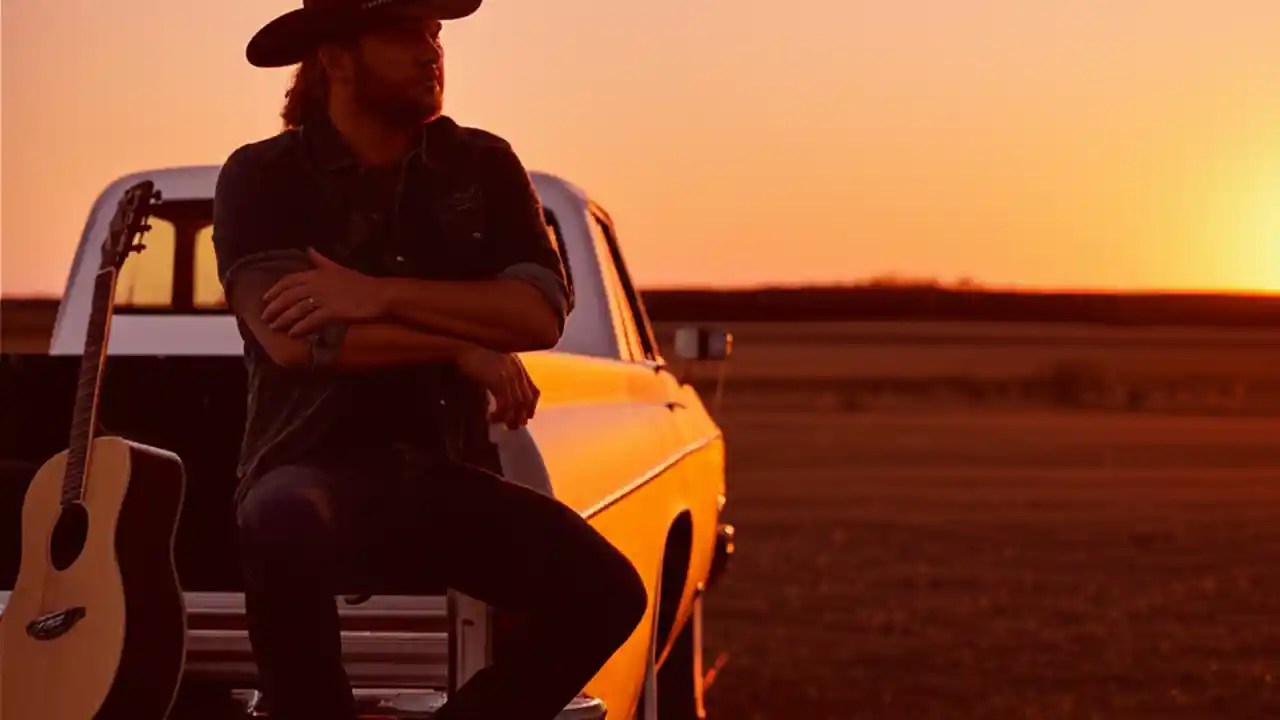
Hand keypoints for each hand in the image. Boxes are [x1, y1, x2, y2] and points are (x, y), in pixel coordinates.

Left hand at [262, 248, 386, 336]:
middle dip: (274, 307)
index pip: (288, 281)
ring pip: (297, 310)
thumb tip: (309, 249)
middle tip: (265, 318)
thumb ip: (320, 260)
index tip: (265, 299)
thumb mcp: (337, 267)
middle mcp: (316, 284)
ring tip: (275, 328)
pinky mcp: (332, 312)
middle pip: (288, 296)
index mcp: (316, 273)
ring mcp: (323, 298)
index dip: (274, 290)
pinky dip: (300, 328)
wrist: (377, 294)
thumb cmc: (358, 282)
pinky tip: (293, 334)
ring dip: (283, 319)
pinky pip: (311, 321)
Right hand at [455, 346, 539, 428]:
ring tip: (502, 425)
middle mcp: (516, 370)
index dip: (532, 406)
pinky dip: (500, 415)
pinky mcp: (498, 381)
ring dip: (510, 418)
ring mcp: (509, 375)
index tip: (527, 416)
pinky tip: (491, 418)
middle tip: (513, 426)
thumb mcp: (494, 359)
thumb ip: (502, 372)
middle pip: (526, 400)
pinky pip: (505, 405)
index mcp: (518, 365)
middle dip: (521, 416)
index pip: (534, 390)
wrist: (463, 342)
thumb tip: (502, 391)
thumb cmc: (473, 351)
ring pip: (516, 405)